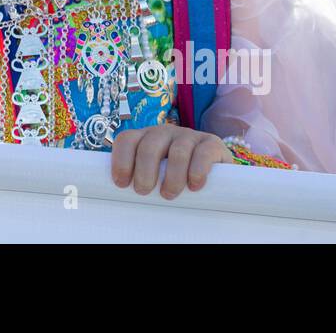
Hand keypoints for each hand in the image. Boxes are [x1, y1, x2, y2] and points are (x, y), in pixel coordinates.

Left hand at [110, 125, 233, 197]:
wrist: (216, 175)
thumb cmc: (177, 180)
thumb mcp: (156, 176)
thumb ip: (140, 180)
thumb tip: (120, 202)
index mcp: (146, 138)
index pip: (126, 139)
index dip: (121, 161)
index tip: (121, 184)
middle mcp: (165, 133)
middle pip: (149, 146)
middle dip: (144, 172)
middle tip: (143, 192)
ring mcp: (189, 136)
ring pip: (178, 152)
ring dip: (172, 177)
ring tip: (169, 194)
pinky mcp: (212, 144)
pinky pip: (203, 153)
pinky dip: (197, 171)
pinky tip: (194, 186)